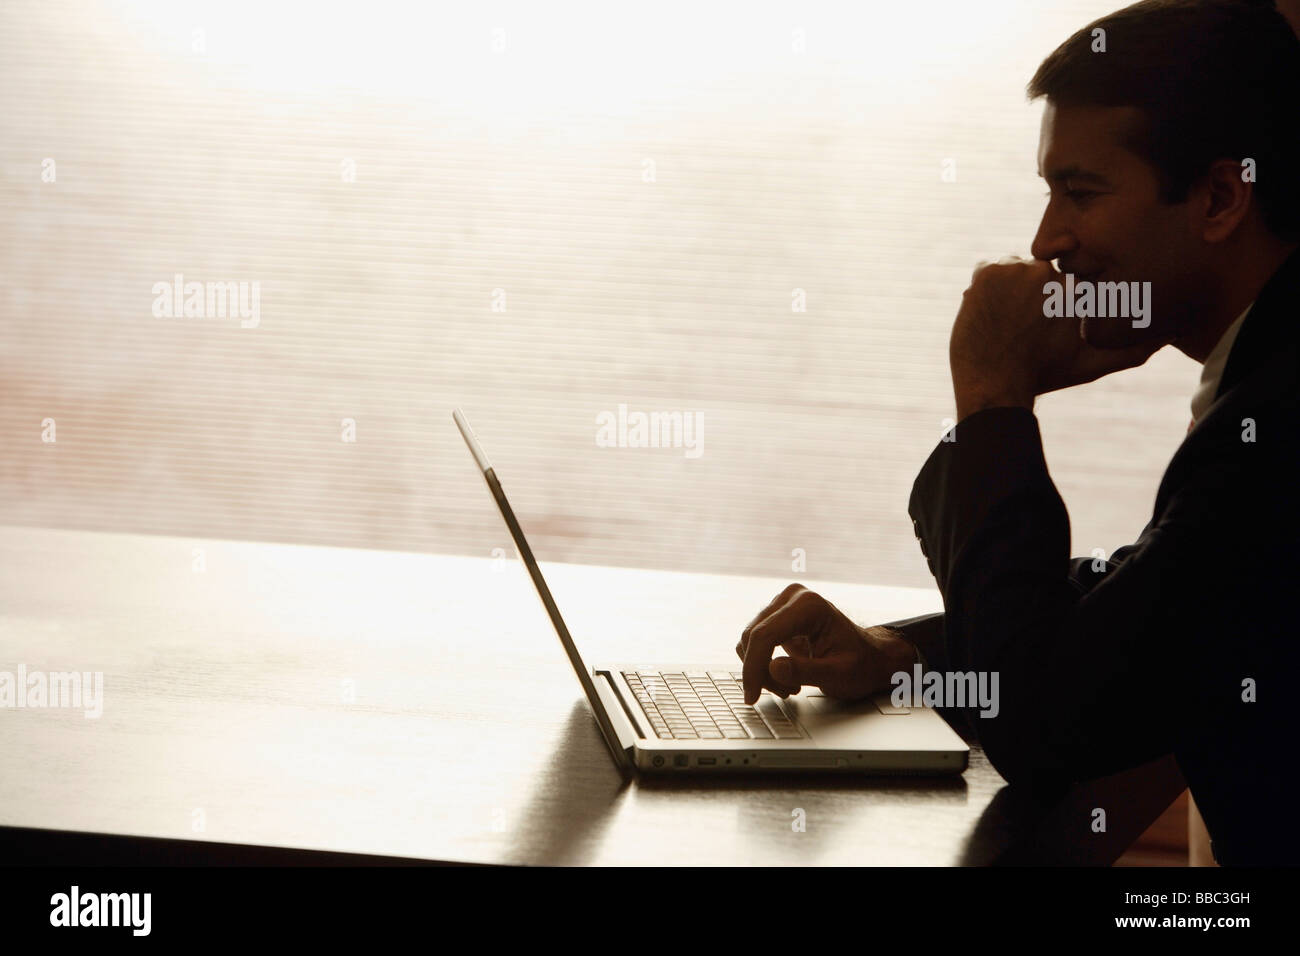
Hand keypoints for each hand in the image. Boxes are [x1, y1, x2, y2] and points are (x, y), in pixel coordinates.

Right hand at [734, 584, 915, 704]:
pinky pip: (755, 642)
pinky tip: (785, 677)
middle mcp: (792, 599)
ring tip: (790, 686)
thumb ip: (806, 671)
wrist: (868, 658)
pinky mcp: (776, 618)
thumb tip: (773, 668)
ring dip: (762, 670)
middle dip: (760, 671)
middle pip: (754, 636)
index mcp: (809, 606)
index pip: (765, 635)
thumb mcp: (838, 674)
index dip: (754, 667)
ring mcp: (782, 606)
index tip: (752, 694)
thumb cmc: (860, 664)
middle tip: (783, 693)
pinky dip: (763, 664)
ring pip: (750, 640)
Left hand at [950, 258, 1171, 418]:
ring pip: (1016, 269)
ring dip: (1011, 288)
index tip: (1045, 320)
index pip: (1070, 279)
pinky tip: (991, 313)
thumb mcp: (1093, 366)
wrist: (995, 383)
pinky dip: (988, 286)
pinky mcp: (988, 270)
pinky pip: (990, 268)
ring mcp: (1016, 270)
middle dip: (1033, 295)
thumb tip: (1168, 337)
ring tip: (1007, 321)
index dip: (1057, 300)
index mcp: (1075, 291)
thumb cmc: (1044, 375)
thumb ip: (1133, 350)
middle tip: (1023, 326)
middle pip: (1041, 273)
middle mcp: (1049, 274)